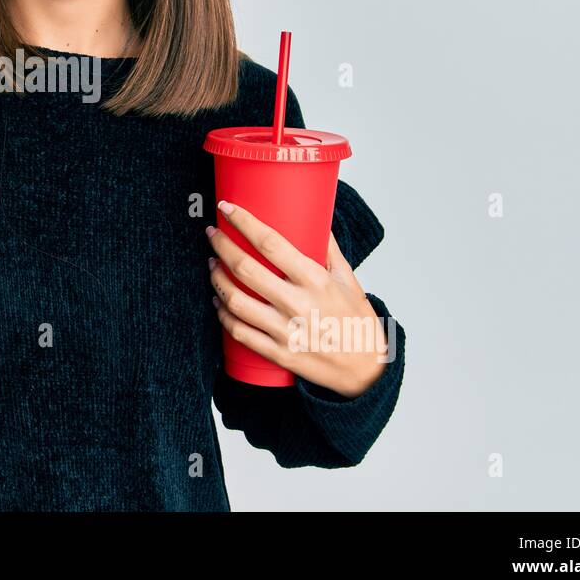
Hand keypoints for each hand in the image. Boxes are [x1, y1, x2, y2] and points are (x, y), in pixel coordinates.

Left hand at [205, 201, 386, 397]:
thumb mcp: (349, 280)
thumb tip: (317, 220)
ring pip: (236, 301)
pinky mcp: (278, 353)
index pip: (271, 243)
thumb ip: (329, 250)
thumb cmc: (358, 321)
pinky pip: (239, 332)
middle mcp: (298, 304)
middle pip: (245, 269)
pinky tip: (218, 302)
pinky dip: (223, 315)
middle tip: (213, 234)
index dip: (244, 222)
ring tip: (212, 265)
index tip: (227, 208)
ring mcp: (285, 331)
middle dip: (222, 246)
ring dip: (217, 279)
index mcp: (316, 281)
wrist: (367, 371)